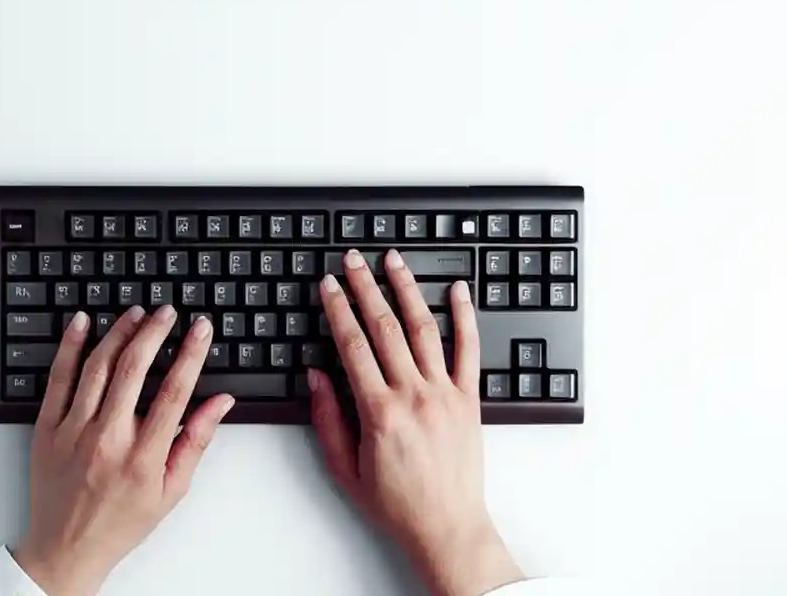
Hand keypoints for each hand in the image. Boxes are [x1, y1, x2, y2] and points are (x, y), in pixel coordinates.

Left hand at [14, 306, 233, 595]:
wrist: (66, 548)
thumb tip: (220, 403)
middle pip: (133, 369)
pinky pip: (57, 378)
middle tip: (167, 311)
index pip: (173, 391)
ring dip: (119, 332)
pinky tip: (83, 324)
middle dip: (155, 331)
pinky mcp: (46, 429)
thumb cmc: (121, 521)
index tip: (200, 329)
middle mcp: (107, 439)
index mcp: (143, 457)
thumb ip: (196, 441)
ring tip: (136, 314)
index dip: (191, 353)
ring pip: (97, 367)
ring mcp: (72, 432)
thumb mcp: (171, 490)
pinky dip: (70, 346)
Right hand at [309, 249, 523, 595]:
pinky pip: (468, 349)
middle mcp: (414, 395)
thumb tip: (317, 375)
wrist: (446, 526)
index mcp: (379, 411)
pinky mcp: (469, 399)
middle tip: (353, 260)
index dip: (338, 309)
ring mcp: (445, 393)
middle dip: (365, 287)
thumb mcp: (345, 468)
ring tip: (394, 261)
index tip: (328, 286)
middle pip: (385, 327)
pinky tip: (457, 290)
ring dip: (406, 289)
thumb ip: (328, 418)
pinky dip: (464, 316)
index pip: (352, 346)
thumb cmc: (396, 503)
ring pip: (424, 328)